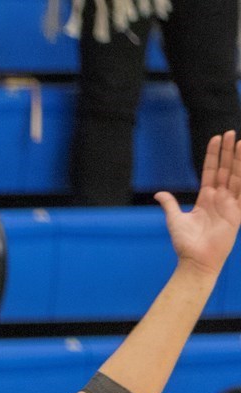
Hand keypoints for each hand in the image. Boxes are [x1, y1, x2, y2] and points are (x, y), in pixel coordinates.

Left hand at [159, 130, 240, 277]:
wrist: (195, 260)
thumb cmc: (185, 243)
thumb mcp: (174, 219)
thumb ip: (170, 204)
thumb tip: (160, 193)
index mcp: (206, 198)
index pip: (211, 171)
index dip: (213, 155)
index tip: (216, 139)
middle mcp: (220, 198)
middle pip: (225, 169)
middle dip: (227, 152)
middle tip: (230, 132)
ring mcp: (230, 204)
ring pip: (236, 176)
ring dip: (238, 160)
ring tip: (240, 142)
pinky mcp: (237, 213)